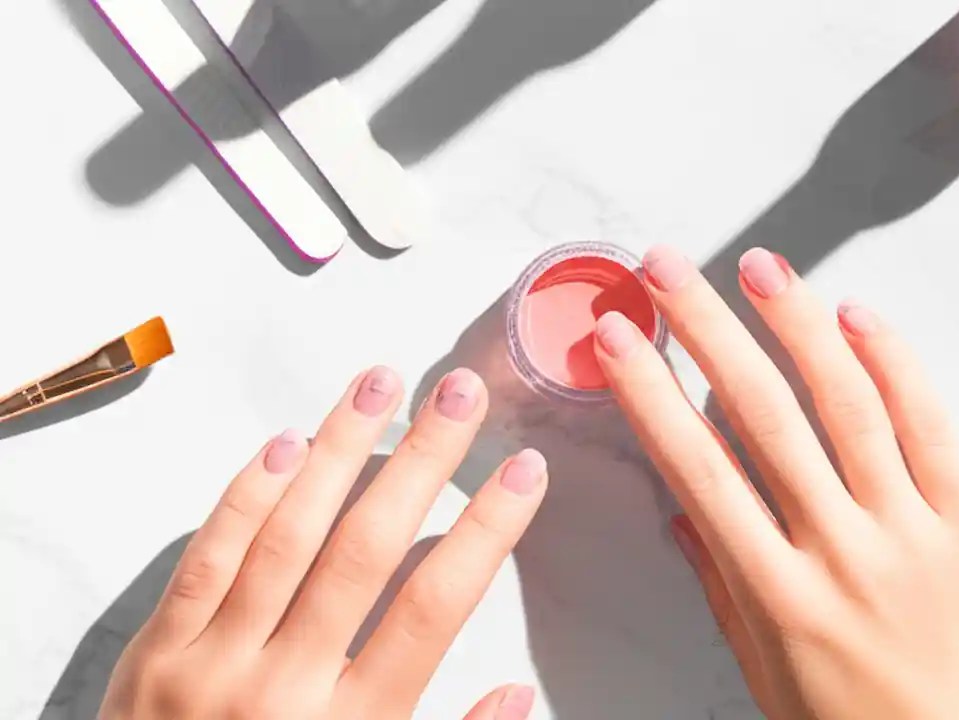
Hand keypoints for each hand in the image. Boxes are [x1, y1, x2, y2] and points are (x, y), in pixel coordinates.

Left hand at [101, 367, 546, 719]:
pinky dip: (248, 496)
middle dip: (422, 462)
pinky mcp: (158, 651)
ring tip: (381, 385)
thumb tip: (517, 692)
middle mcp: (286, 688)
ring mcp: (215, 664)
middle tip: (458, 395)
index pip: (433, 607)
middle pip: (366, 551)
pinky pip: (208, 558)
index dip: (485, 531)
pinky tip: (289, 443)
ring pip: (288, 535)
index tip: (522, 472)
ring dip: (340, 450)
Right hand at [595, 246, 958, 719]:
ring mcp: (913, 532)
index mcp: (780, 597)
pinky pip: (932, 426)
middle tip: (665, 272)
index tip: (617, 341)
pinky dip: (894, 363)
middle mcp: (842, 553)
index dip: (651, 394)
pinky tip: (856, 317)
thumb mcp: (773, 682)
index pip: (699, 470)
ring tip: (756, 267)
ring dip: (796, 323)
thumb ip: (725, 592)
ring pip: (848, 404)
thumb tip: (683, 514)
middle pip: (763, 416)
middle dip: (705, 330)